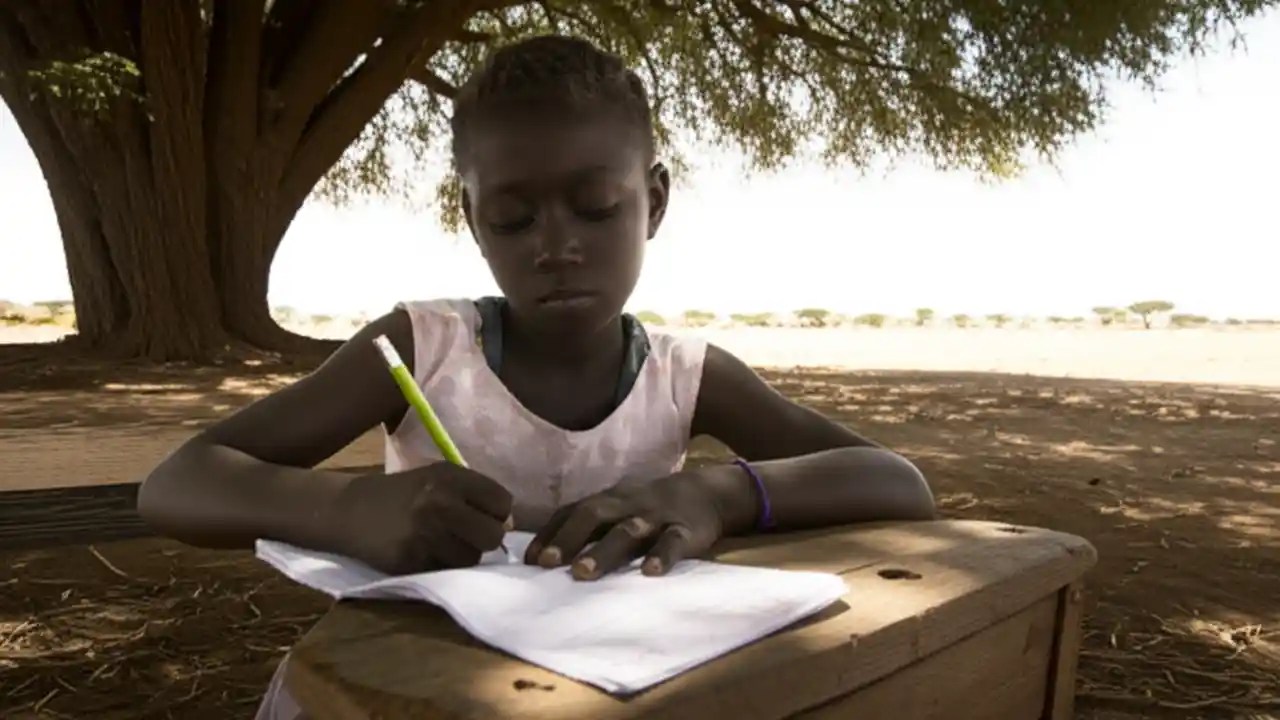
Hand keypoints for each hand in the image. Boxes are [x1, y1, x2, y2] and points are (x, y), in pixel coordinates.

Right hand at [329, 463, 512, 574]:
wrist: (349, 510)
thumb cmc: (403, 494)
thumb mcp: (437, 479)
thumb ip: (475, 495)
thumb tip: (510, 525)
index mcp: (449, 476)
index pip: (502, 502)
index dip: (497, 512)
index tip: (483, 514)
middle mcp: (439, 502)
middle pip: (493, 535)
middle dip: (485, 538)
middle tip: (468, 535)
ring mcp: (424, 534)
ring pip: (472, 558)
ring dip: (462, 555)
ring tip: (441, 543)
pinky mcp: (410, 560)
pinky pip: (446, 571)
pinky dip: (441, 565)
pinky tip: (424, 552)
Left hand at [525, 471, 725, 580]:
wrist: (710, 492)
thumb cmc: (652, 506)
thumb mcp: (621, 507)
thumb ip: (592, 525)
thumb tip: (546, 556)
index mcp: (609, 500)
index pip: (573, 511)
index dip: (550, 533)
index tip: (528, 560)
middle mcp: (628, 504)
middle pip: (594, 516)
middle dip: (568, 538)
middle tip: (546, 564)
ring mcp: (657, 516)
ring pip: (628, 531)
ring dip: (603, 551)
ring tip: (583, 573)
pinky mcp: (687, 531)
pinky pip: (673, 543)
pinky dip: (661, 557)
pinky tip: (649, 573)